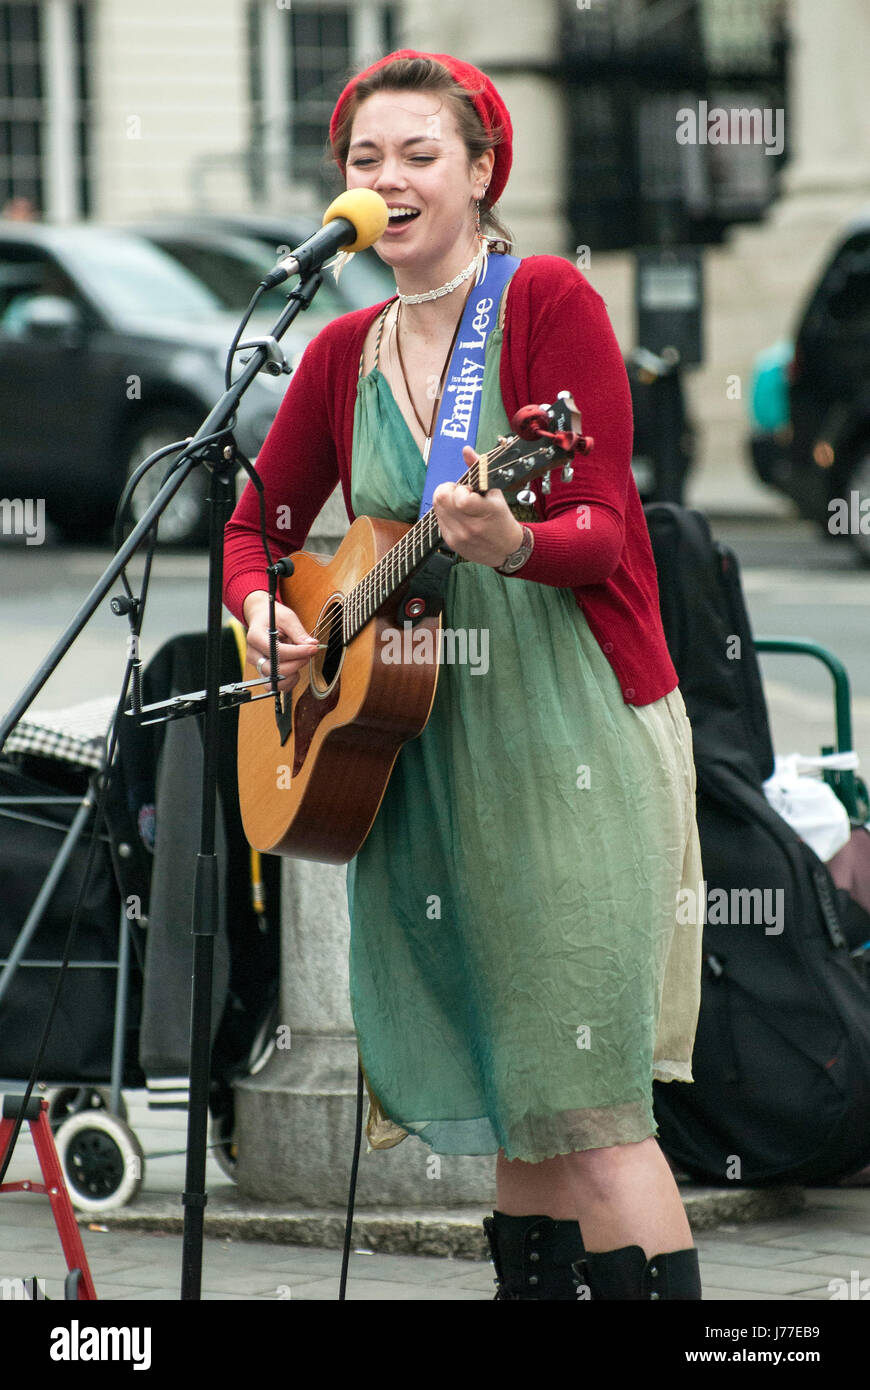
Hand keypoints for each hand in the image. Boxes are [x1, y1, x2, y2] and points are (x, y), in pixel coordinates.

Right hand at [243, 590, 319, 691]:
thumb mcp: (287, 618)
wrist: (262, 619)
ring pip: (274, 682)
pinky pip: (276, 686)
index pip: (276, 651)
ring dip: (292, 675)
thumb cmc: (273, 617)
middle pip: (274, 670)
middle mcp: (253, 654)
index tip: (312, 648)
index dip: (297, 652)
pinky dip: (289, 681)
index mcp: (255, 637)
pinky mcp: (264, 672)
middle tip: (309, 654)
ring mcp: (258, 665)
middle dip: (296, 664)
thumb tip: (311, 645)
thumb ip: (298, 632)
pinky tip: (296, 668)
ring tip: (301, 661)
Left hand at [432, 446, 523, 566]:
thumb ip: (478, 469)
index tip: (468, 489)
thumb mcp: (495, 492)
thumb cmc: (501, 518)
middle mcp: (471, 527)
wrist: (507, 550)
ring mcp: (459, 536)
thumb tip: (466, 450)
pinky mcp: (451, 543)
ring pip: (436, 508)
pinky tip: (458, 515)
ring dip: (445, 501)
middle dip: (448, 490)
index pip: (460, 498)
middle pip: (441, 499)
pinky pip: (438, 519)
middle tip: (460, 493)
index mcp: (486, 512)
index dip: (460, 489)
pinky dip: (445, 513)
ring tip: (459, 504)